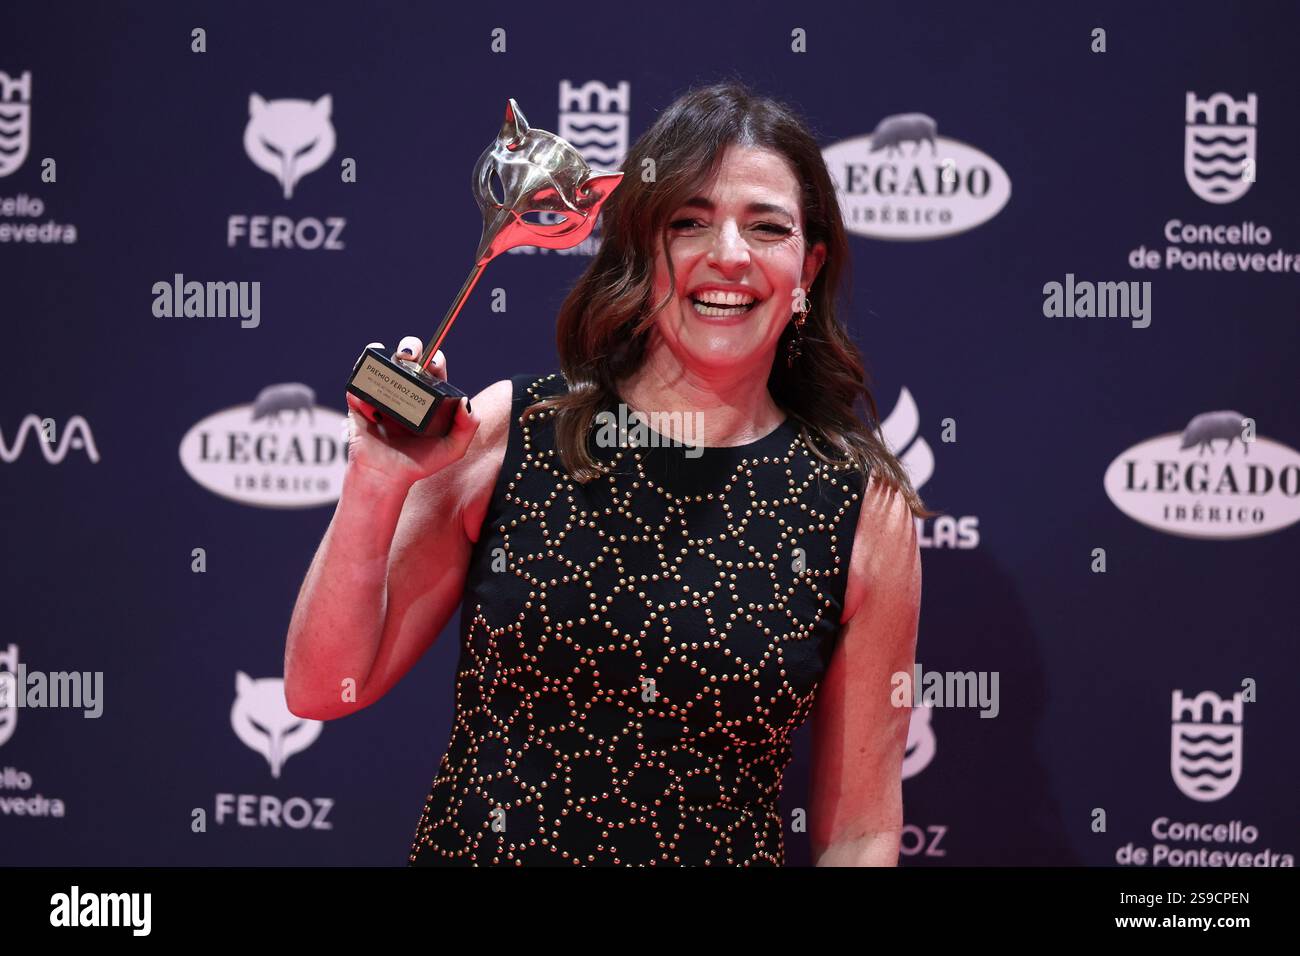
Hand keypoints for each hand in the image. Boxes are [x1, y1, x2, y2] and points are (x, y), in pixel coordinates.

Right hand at [344, 337, 478, 487]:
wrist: (387, 478)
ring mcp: (382, 393)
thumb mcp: (452, 449)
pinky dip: (361, 386)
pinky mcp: (360, 403)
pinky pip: (357, 386)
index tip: (434, 366)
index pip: (433, 366)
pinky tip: (370, 401)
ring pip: (381, 363)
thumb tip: (465, 401)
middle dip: (410, 347)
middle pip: (408, 356)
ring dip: (384, 356)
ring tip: (392, 365)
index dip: (434, 359)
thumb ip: (467, 427)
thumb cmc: (420, 463)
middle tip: (409, 356)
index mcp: (428, 395)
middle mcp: (405, 389)